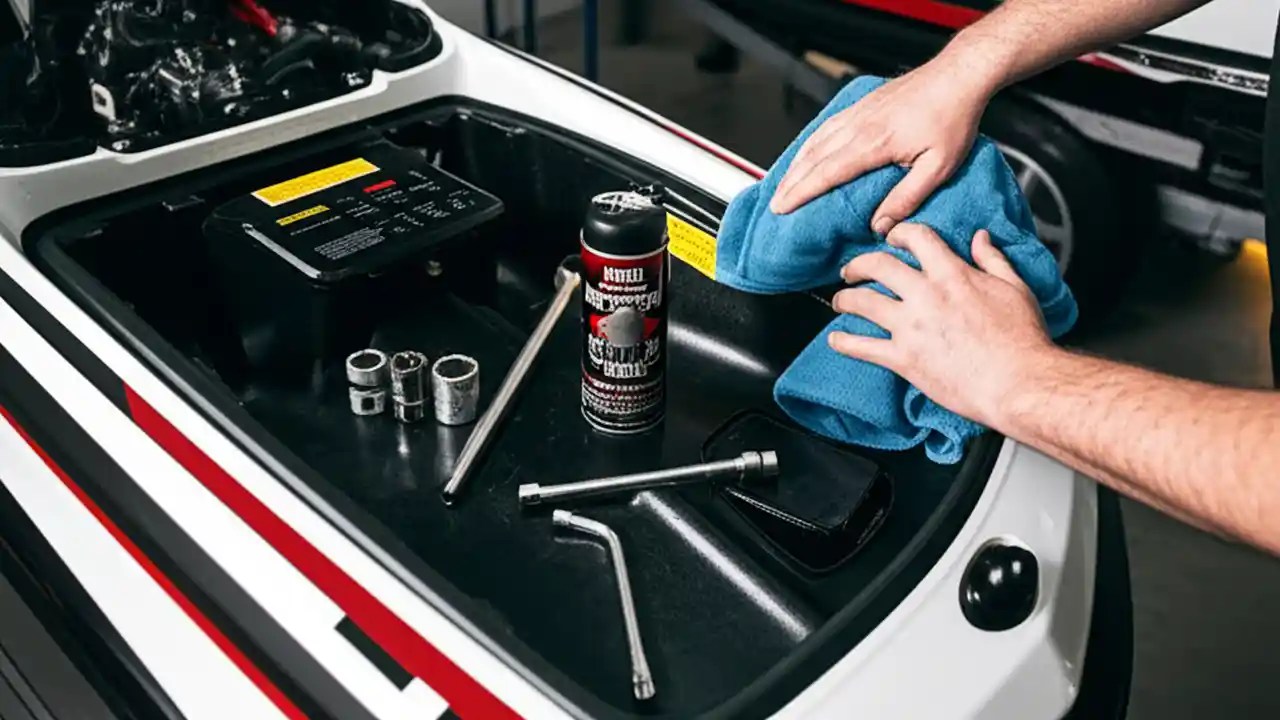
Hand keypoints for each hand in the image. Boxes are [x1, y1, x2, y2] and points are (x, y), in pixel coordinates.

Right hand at [769, 61, 989, 232]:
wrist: (958, 76)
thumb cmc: (953, 118)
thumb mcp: (939, 166)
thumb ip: (907, 197)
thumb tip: (880, 225)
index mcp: (874, 143)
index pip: (827, 172)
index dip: (802, 192)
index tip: (783, 208)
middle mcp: (860, 126)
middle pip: (814, 157)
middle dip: (791, 182)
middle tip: (775, 204)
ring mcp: (859, 113)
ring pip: (816, 140)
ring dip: (796, 164)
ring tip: (784, 184)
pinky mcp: (863, 105)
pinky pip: (827, 126)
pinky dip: (810, 143)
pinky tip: (806, 153)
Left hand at [828, 223, 1053, 426]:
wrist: (1018, 382)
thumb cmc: (1023, 340)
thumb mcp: (1015, 288)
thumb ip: (993, 260)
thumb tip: (981, 238)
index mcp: (952, 275)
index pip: (916, 238)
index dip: (899, 233)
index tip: (892, 238)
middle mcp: (925, 296)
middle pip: (877, 265)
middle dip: (858, 264)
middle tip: (851, 270)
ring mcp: (910, 327)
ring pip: (862, 302)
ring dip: (844, 298)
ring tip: (839, 300)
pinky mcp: (903, 358)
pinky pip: (862, 347)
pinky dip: (844, 342)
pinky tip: (836, 340)